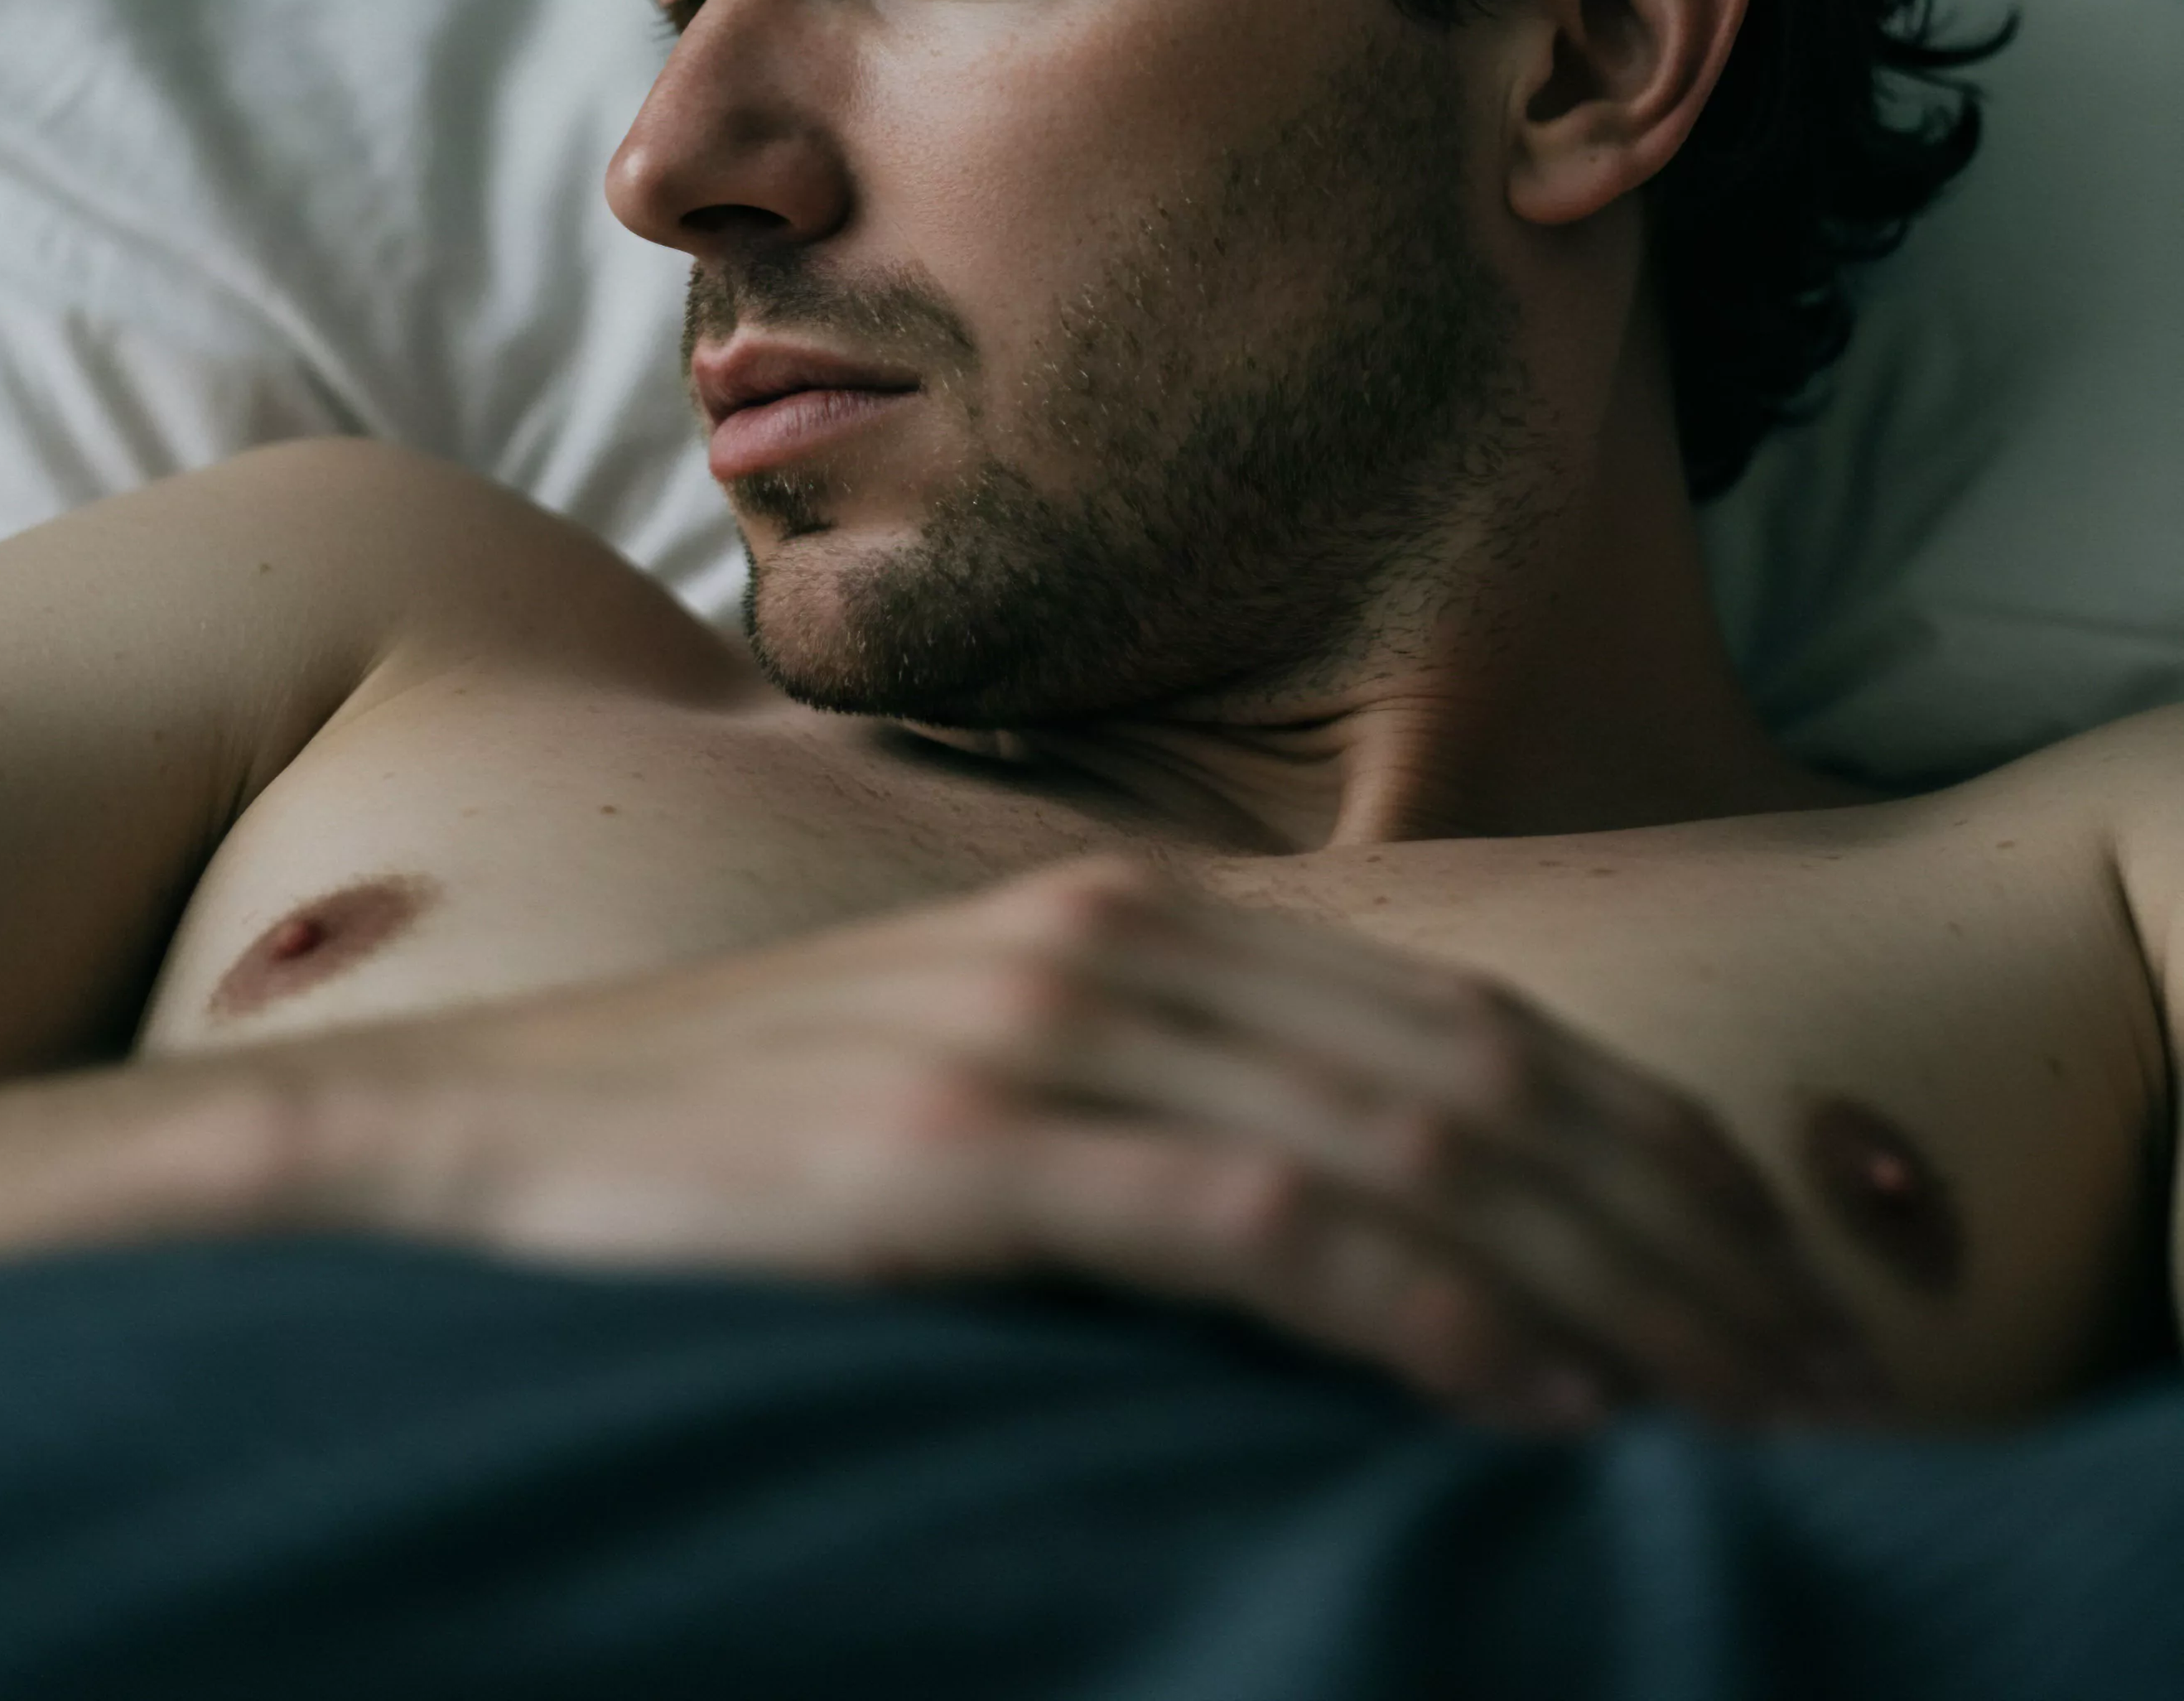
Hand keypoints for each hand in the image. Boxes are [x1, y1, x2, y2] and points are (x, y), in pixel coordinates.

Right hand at [326, 856, 1884, 1433]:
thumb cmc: (759, 1129)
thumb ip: (1176, 1093)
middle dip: (1676, 1226)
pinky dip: (1424, 1316)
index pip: (1471, 1013)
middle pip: (1477, 1075)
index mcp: (1143, 905)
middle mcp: (1119, 936)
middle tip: (1814, 1361)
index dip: (1649, 1136)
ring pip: (1402, 1152)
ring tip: (1735, 1407)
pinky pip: (1257, 1228)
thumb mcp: (995, 1070)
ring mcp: (1040, 1033)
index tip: (1777, 1260)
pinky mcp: (961, 1148)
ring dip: (1598, 1288)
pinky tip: (1532, 1402)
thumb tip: (1388, 1217)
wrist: (497, 1129)